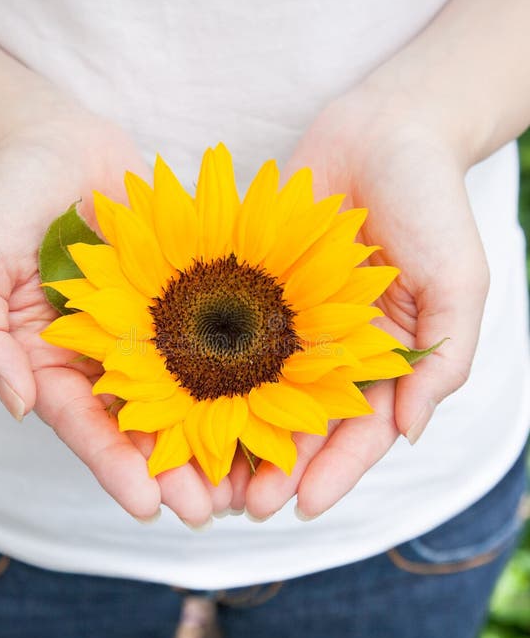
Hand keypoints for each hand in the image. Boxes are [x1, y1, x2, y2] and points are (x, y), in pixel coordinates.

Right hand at [0, 101, 228, 525]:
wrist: (60, 141)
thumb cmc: (10, 196)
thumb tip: (16, 404)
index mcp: (48, 359)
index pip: (82, 424)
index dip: (113, 466)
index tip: (150, 506)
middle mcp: (100, 357)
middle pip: (139, 426)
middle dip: (174, 471)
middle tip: (213, 510)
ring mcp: (144, 332)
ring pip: (183, 397)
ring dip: (215, 440)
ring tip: (250, 481)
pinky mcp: (182, 302)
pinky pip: (213, 342)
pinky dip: (239, 378)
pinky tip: (273, 407)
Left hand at [231, 84, 488, 518]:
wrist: (382, 129)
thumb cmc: (430, 203)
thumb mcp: (457, 281)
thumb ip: (442, 358)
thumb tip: (410, 430)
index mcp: (384, 359)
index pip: (360, 432)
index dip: (334, 473)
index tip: (302, 509)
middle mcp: (334, 351)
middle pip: (302, 426)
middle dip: (276, 470)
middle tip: (242, 507)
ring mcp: (293, 324)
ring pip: (259, 395)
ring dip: (235, 438)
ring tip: (206, 475)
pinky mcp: (255, 290)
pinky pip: (230, 339)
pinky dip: (209, 375)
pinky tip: (179, 404)